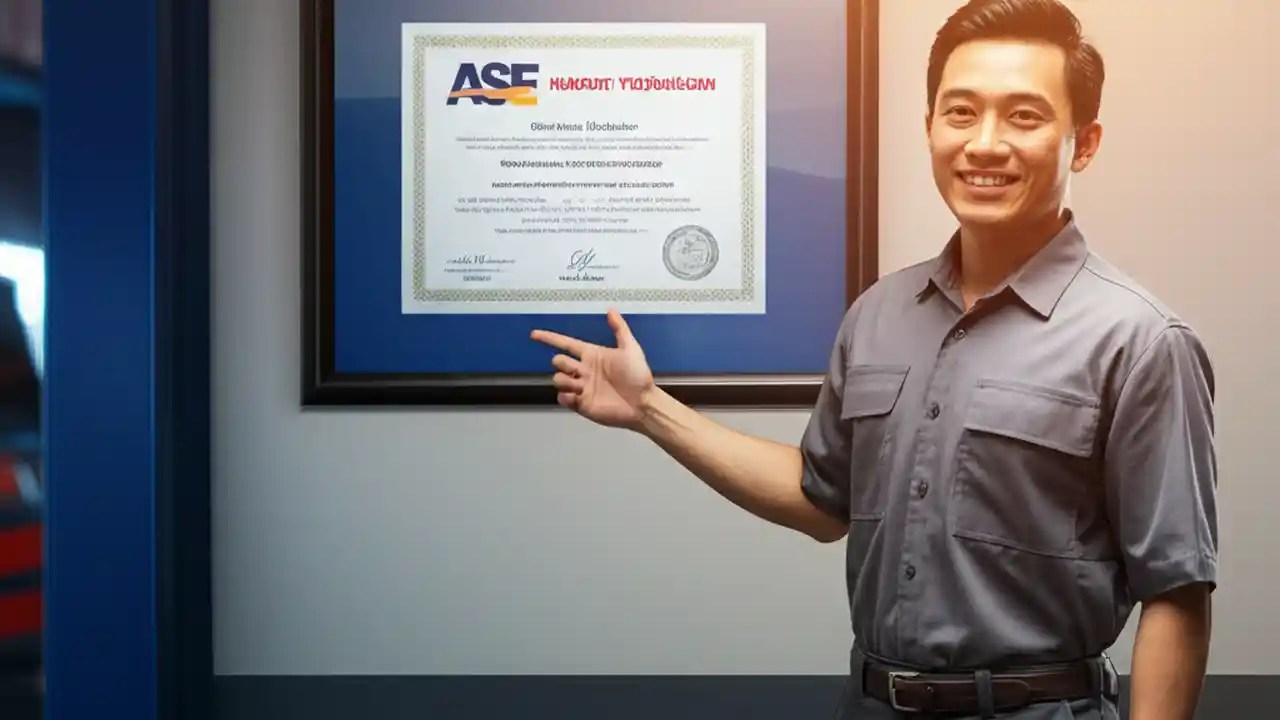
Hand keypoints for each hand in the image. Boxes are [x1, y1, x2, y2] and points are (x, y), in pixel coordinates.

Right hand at [530, 309, 654, 429]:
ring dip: (564, 380)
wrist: (643, 403)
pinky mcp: (581, 404)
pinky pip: (563, 398)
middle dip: (561, 362)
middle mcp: (584, 370)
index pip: (566, 344)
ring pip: (558, 379)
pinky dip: (565, 396)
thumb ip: (619, 329)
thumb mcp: (630, 348)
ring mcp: (582, 388)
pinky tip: (576, 396)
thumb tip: (611, 310)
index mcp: (592, 355)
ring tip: (579, 385)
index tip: (534, 334)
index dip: (549, 338)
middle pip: (559, 361)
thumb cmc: (638, 376)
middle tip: (576, 369)